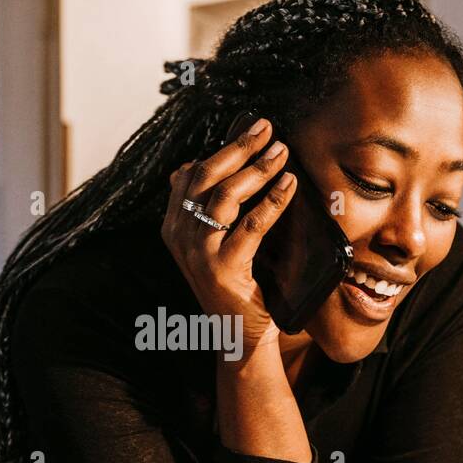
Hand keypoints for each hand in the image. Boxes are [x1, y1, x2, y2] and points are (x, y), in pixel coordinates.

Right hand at [161, 117, 296, 360]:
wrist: (238, 334)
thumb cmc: (234, 284)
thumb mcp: (211, 243)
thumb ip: (204, 208)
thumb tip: (198, 165)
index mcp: (174, 227)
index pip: (192, 174)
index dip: (224, 147)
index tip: (253, 128)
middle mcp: (180, 237)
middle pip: (206, 177)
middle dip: (240, 148)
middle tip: (268, 130)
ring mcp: (199, 254)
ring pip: (226, 196)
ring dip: (257, 169)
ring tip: (282, 153)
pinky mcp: (223, 269)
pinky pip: (251, 224)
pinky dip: (272, 200)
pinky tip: (289, 184)